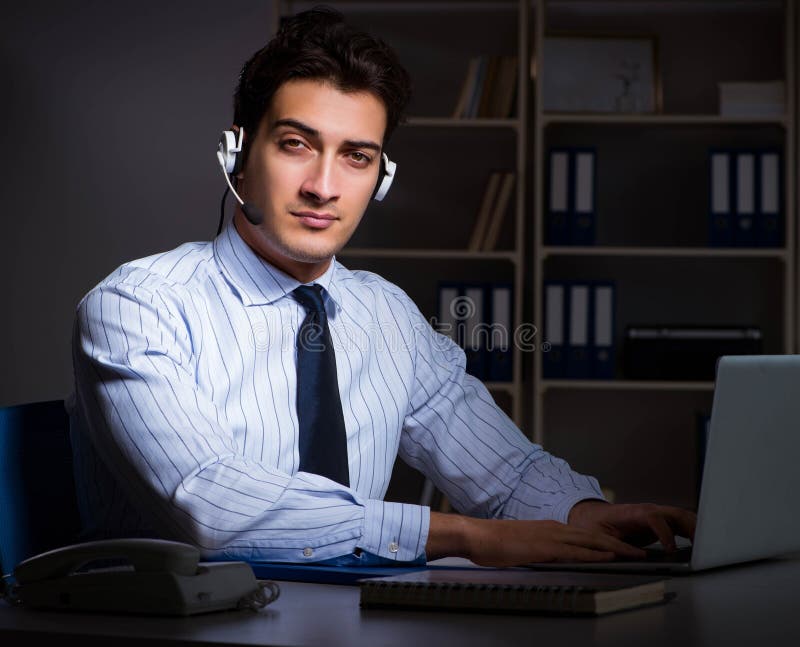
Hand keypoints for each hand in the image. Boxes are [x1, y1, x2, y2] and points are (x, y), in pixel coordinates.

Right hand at [426, 512, 645, 567]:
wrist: (477, 535)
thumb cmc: (493, 542)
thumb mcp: (523, 545)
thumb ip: (539, 550)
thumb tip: (549, 559)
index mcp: (549, 528)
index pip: (586, 533)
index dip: (607, 539)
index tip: (624, 546)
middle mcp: (554, 528)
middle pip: (595, 534)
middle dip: (620, 542)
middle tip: (640, 550)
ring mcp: (551, 536)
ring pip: (591, 540)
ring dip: (616, 546)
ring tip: (635, 553)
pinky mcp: (545, 547)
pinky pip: (576, 551)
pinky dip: (596, 553)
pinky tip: (609, 556)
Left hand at [567, 500, 696, 551]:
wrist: (591, 515)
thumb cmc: (593, 524)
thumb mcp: (598, 535)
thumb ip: (615, 544)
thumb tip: (638, 557)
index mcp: (632, 512)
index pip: (654, 516)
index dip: (665, 532)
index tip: (671, 549)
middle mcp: (647, 511)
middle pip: (675, 513)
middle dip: (690, 527)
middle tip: (702, 547)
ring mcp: (655, 515)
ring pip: (681, 517)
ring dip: (696, 529)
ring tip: (707, 547)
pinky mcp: (659, 523)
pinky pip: (679, 524)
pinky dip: (693, 531)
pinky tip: (701, 544)